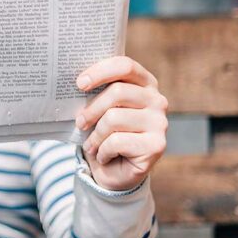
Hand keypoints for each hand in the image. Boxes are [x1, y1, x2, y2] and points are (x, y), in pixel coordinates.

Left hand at [74, 56, 167, 190]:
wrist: (114, 171)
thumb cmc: (104, 133)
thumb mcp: (98, 109)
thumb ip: (95, 92)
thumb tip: (77, 82)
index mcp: (144, 83)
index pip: (125, 66)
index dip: (100, 72)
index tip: (79, 84)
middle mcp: (157, 100)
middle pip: (117, 92)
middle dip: (91, 109)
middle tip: (79, 123)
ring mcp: (160, 123)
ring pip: (114, 118)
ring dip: (95, 135)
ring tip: (91, 144)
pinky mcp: (156, 145)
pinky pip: (117, 141)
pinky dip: (102, 151)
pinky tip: (103, 156)